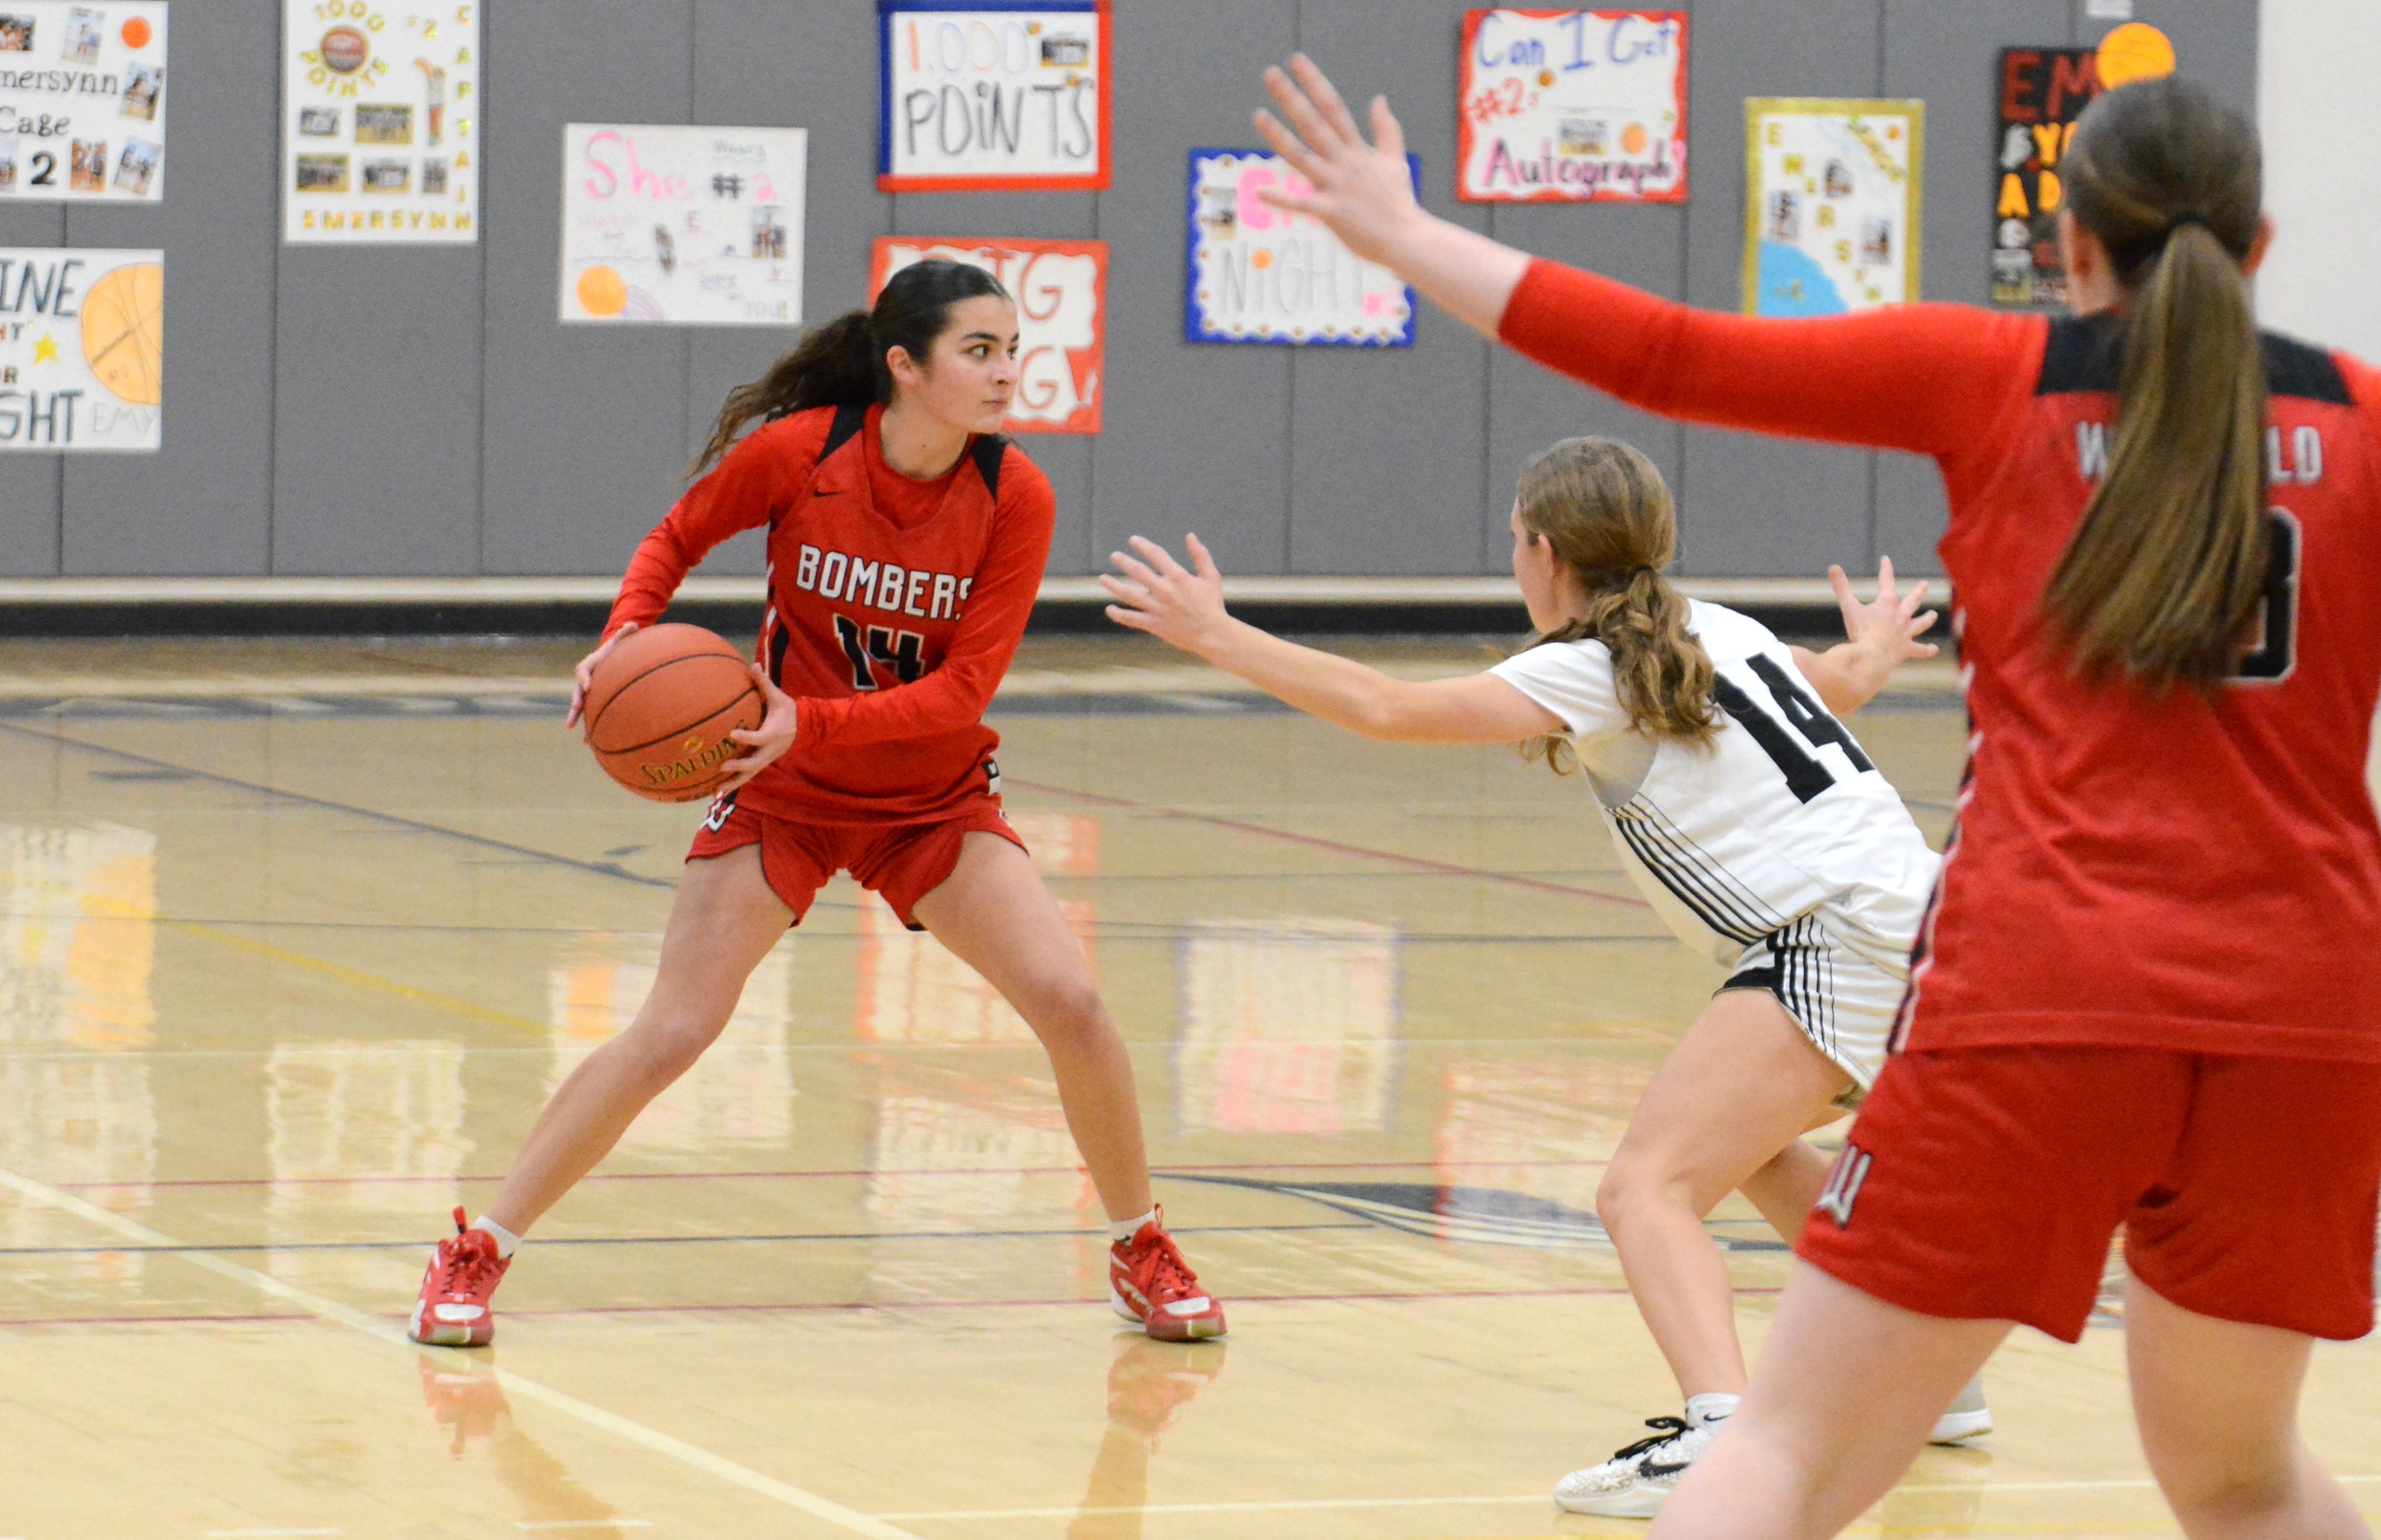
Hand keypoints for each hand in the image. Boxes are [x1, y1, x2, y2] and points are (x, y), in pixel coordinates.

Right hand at [565, 621, 637, 729]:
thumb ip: (624, 634)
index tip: (588, 686)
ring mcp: (585, 693)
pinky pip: (588, 716)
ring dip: (575, 717)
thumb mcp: (618, 642)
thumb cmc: (613, 652)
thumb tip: (634, 623)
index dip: (584, 678)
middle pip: (576, 690)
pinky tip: (588, 744)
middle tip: (575, 707)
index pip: (583, 670)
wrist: (606, 662)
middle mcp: (584, 680)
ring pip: (579, 706)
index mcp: (589, 665)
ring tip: (571, 728)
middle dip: (575, 700)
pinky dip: (587, 729)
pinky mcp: (590, 703)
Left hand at [717, 665, 798, 792]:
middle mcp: (770, 750)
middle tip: (722, 766)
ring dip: (734, 782)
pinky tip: (719, 789)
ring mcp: (767, 759)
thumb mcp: (778, 697)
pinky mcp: (763, 763)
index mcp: (773, 734)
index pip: (759, 738)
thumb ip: (764, 683)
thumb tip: (753, 664)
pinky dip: (735, 783)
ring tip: (717, 790)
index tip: (732, 734)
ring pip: (750, 774)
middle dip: (739, 767)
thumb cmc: (788, 711)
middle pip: (754, 763)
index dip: (746, 737)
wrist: (804, 727)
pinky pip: (748, 775)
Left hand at [1100, 535, 1231, 654]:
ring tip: (1102, 578)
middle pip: (1138, 571)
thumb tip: (1190, 535)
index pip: (1155, 554)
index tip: (1133, 540)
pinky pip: (1131, 619)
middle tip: (1114, 555)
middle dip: (1124, 561)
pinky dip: (1119, 614)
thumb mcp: (1211, 576)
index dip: (1143, 545)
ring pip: (1129, 594)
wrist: (1213, 634)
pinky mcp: (1154, 625)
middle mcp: (1164, 591)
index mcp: (1178, 577)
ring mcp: (1157, 608)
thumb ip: (1200, 555)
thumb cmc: (1212, 604)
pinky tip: (1109, 609)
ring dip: (1113, 585)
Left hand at [1253, 54, 1422, 266]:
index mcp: (1358, 149)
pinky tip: (1259, 192)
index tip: (1296, 61)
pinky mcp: (1331, 213)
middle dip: (1291, 98)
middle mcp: (1345, 163)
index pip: (1333, 107)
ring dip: (1278, 136)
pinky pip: (1301, 205)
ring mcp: (1337, 187)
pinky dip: (1281, 199)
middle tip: (1269, 74)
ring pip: (1302, 157)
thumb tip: (1379, 98)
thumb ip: (1386, 128)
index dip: (1314, 83)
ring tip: (1257, 115)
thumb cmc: (1399, 202)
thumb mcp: (1395, 159)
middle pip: (1313, 123)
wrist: (1407, 238)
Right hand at [1831, 558, 1938, 667]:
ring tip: (1933, 614)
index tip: (1886, 559)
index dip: (1886, 569)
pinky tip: (1934, 649)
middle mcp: (1900, 616)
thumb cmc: (1861, 632)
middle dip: (1918, 591)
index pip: (1886, 581)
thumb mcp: (1849, 607)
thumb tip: (1833, 566)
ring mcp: (1905, 633)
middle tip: (1925, 584)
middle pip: (1912, 601)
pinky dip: (1927, 650)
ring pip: (1921, 623)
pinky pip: (1920, 650)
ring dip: (1927, 618)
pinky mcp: (1906, 649)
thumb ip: (1842, 587)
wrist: (1872, 657)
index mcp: (1887, 604)